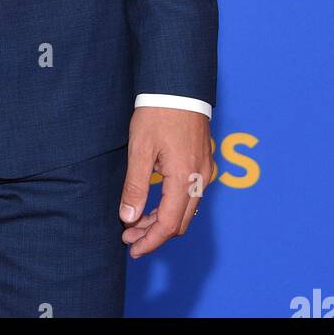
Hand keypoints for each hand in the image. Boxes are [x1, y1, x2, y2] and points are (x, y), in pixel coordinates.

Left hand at [118, 107, 211, 257]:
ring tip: (135, 222)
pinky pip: (190, 195)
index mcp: (186, 178)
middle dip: (154, 234)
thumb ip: (135, 186)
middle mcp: (201, 178)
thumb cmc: (158, 112)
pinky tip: (153, 205)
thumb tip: (129, 217)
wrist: (178, 85)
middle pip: (180, 222)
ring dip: (162, 220)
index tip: (133, 248)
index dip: (150, 240)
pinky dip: (171, 206)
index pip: (169, 224)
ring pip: (186, 210)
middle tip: (129, 236)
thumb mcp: (140, 149)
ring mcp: (205, 171)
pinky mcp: (203, 162)